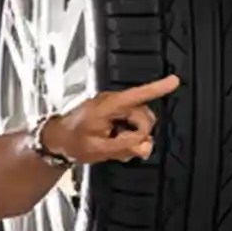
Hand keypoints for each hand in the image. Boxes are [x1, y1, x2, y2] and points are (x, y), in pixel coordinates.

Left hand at [41, 74, 179, 162]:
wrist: (56, 139)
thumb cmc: (72, 142)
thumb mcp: (99, 149)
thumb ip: (125, 147)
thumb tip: (146, 145)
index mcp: (107, 106)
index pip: (136, 95)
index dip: (157, 88)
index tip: (174, 81)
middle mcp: (112, 102)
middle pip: (143, 115)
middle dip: (140, 134)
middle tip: (123, 148)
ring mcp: (113, 106)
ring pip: (139, 120)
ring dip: (133, 137)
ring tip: (115, 147)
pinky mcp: (113, 112)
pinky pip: (130, 122)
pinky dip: (128, 135)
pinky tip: (116, 144)